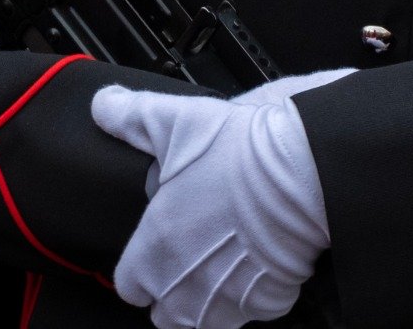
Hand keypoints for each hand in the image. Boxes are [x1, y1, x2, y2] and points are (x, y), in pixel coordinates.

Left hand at [92, 68, 353, 328]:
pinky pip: (253, 311)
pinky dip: (255, 294)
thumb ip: (133, 116)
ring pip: (203, 319)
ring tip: (227, 265)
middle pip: (164, 312)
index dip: (142, 265)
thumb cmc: (243, 151)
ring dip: (210, 299)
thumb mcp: (178, 121)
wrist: (308, 167)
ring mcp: (226, 298)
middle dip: (174, 289)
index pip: (128, 283)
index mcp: (154, 248)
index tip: (161, 244)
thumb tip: (104, 106)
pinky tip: (263, 262)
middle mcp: (183, 284)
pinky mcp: (268, 300)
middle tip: (196, 253)